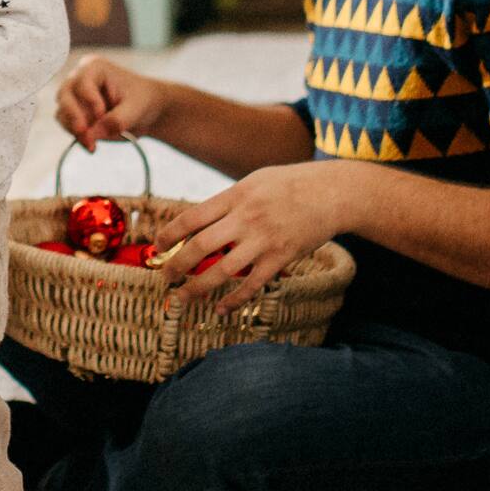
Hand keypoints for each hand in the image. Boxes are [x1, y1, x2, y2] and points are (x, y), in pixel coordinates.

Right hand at [54, 54, 163, 147]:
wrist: (146, 111)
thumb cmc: (141, 101)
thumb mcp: (135, 109)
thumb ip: (115, 120)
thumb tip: (92, 135)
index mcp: (95, 67)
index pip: (82, 82)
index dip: (90, 100)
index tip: (102, 115)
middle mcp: (79, 78)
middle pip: (64, 95)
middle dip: (74, 116)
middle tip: (85, 134)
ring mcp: (74, 97)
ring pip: (62, 112)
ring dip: (74, 130)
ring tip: (92, 144)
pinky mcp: (74, 114)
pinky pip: (66, 126)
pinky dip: (76, 136)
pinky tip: (91, 145)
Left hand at [153, 162, 355, 311]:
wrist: (332, 193)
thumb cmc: (291, 184)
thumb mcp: (255, 181)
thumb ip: (229, 201)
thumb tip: (200, 221)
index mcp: (236, 195)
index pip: (193, 216)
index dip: (170, 233)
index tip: (158, 244)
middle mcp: (246, 217)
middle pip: (201, 245)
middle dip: (177, 264)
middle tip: (165, 276)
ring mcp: (264, 239)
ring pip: (222, 270)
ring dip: (198, 287)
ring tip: (182, 297)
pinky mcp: (281, 257)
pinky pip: (252, 284)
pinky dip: (234, 300)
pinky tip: (221, 309)